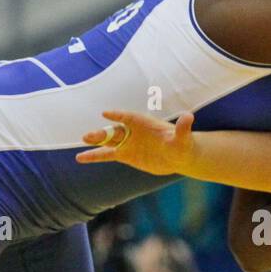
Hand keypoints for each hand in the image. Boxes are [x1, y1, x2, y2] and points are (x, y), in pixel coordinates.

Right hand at [77, 110, 194, 174]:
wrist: (179, 156)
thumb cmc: (182, 144)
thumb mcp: (183, 138)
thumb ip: (183, 128)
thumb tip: (189, 117)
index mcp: (145, 123)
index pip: (129, 117)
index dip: (118, 115)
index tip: (106, 114)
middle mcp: (133, 131)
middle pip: (115, 130)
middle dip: (103, 132)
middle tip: (89, 135)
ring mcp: (128, 142)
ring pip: (108, 140)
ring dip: (96, 140)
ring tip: (83, 139)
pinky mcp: (125, 155)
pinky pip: (107, 154)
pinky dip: (94, 156)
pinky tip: (80, 157)